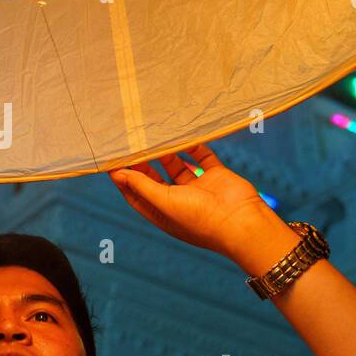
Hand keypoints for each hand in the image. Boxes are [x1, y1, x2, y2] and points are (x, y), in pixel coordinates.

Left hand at [110, 143, 292, 265]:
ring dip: (166, 153)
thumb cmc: (200, 219)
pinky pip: (202, 157)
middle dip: (142, 164)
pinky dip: (194, 146)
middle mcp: (179, 201)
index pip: (138, 195)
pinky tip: (182, 134)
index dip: (125, 181)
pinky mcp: (216, 176)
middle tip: (130, 144)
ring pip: (177, 166)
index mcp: (164, 213)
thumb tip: (119, 174)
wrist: (242, 221)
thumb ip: (142, 186)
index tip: (113, 163)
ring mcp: (198, 188)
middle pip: (155, 179)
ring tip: (152, 136)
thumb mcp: (164, 202)